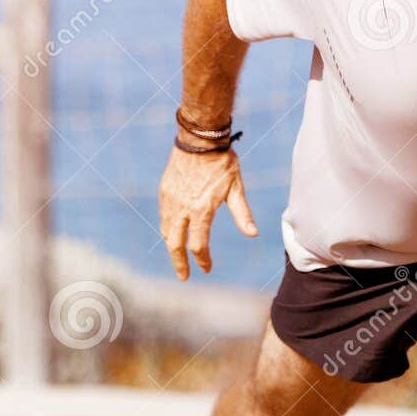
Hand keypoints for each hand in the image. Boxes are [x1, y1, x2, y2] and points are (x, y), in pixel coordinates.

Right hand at [158, 142, 257, 279]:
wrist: (199, 139)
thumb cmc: (222, 163)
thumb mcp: (236, 188)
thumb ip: (242, 214)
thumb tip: (253, 234)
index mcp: (201, 210)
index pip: (199, 245)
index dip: (203, 260)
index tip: (207, 268)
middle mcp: (182, 208)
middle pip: (175, 244)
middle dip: (179, 263)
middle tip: (184, 276)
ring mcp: (171, 200)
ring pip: (167, 231)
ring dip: (172, 247)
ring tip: (179, 256)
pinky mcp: (165, 192)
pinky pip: (164, 217)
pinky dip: (168, 230)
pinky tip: (174, 233)